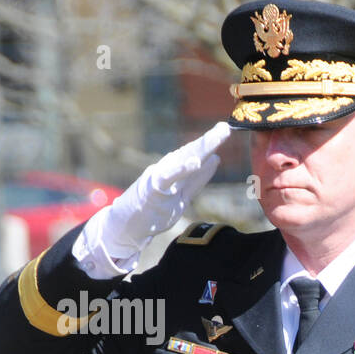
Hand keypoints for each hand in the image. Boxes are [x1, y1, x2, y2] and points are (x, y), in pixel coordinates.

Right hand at [83, 122, 231, 264]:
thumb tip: (216, 159)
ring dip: (199, 148)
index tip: (227, 129)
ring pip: (181, 160)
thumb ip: (197, 178)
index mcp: (176, 170)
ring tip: (215, 138)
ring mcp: (159, 177)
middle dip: (209, 140)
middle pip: (191, 153)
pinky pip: (168, 177)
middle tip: (226, 128)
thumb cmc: (153, 210)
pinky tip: (194, 161)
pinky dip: (181, 169)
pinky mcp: (152, 189)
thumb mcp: (182, 194)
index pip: (197, 154)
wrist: (127, 225)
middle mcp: (168, 169)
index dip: (212, 142)